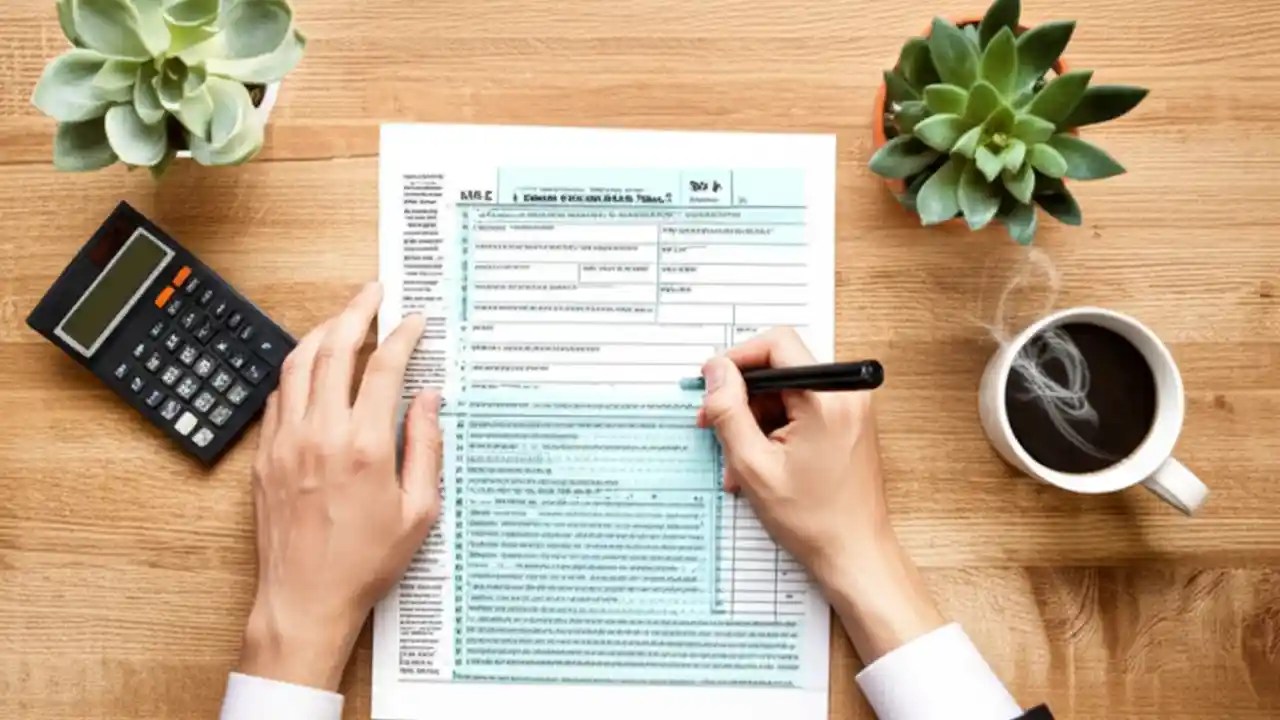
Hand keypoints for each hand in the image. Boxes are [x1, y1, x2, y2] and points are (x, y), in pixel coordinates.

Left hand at [238, 282, 442, 690]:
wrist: (305, 598)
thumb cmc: (366, 562)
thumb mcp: (419, 510)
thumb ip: (426, 446)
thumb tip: (429, 399)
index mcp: (366, 446)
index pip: (385, 368)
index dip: (403, 335)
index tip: (415, 320)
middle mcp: (321, 435)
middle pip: (335, 348)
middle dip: (357, 311)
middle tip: (373, 292)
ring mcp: (286, 442)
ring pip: (298, 364)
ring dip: (322, 332)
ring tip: (343, 319)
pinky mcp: (265, 456)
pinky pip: (278, 396)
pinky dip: (297, 371)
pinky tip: (313, 369)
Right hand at [698, 328, 943, 662]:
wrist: (855, 554)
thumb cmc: (814, 520)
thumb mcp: (753, 465)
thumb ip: (729, 411)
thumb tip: (716, 372)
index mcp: (827, 399)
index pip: (777, 344)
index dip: (737, 359)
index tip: (712, 382)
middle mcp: (846, 395)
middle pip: (780, 367)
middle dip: (742, 396)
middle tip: (715, 424)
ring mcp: (851, 409)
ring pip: (786, 392)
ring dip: (755, 419)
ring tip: (738, 460)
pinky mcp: (848, 423)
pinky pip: (801, 409)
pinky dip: (774, 430)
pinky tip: (759, 463)